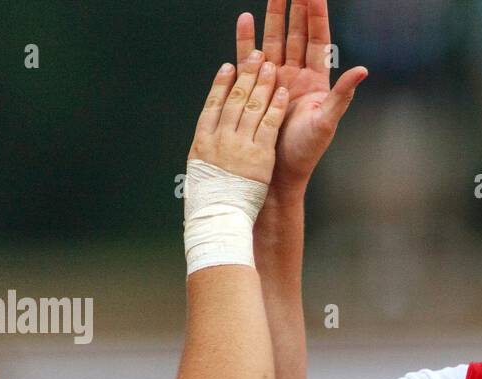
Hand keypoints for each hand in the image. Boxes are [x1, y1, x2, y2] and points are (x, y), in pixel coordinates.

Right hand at [188, 54, 288, 186]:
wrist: (221, 219)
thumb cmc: (210, 199)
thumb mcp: (200, 169)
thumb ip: (207, 146)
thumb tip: (211, 131)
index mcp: (202, 140)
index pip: (212, 104)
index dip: (221, 84)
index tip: (227, 66)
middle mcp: (219, 139)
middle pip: (233, 99)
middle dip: (245, 74)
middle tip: (254, 56)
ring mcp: (239, 146)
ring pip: (251, 106)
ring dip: (261, 83)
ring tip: (268, 65)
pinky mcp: (259, 155)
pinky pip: (268, 123)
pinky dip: (275, 105)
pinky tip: (281, 91)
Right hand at [235, 1, 366, 197]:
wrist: (279, 172)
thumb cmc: (306, 151)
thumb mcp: (327, 122)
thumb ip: (342, 95)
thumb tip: (363, 70)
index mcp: (316, 81)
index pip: (317, 39)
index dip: (316, 15)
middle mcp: (296, 76)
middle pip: (296, 33)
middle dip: (295, 7)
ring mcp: (275, 80)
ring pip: (274, 40)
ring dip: (273, 17)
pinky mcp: (256, 88)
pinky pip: (250, 58)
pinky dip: (246, 38)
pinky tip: (244, 19)